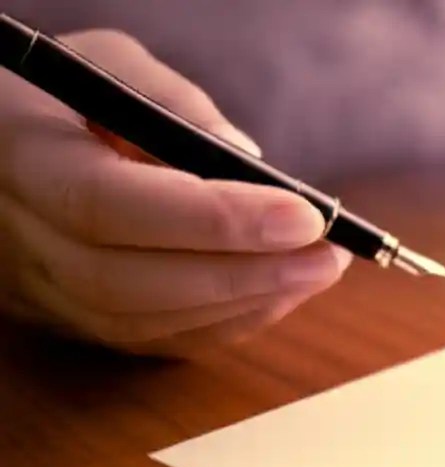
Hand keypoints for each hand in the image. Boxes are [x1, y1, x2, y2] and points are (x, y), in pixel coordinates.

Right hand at [0, 29, 349, 355]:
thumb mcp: (105, 63)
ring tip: (319, 269)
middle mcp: (13, 237)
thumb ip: (171, 103)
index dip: (211, 220)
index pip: (107, 206)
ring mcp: (34, 288)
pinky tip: (279, 293)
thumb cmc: (60, 92)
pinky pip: (147, 341)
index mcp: (15, 157)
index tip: (304, 215)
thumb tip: (251, 164)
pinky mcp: (65, 319)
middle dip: (245, 273)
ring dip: (244, 304)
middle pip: (126, 282)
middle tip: (329, 254)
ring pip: (139, 324)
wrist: (0, 140)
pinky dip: (222, 324)